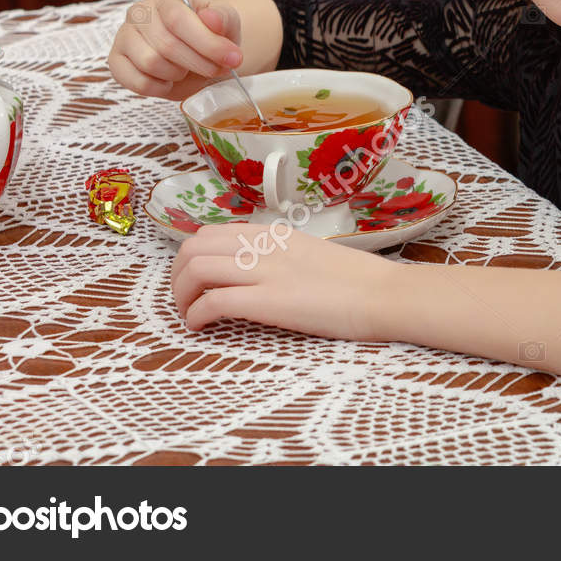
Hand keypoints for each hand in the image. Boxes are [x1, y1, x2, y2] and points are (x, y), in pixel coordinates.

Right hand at [107, 0, 243, 99]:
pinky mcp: (116, 62)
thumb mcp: (227, 23)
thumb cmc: (211, 34)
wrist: (199, 52)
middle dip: (199, 63)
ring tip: (188, 69)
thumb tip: (210, 18)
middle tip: (216, 69)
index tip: (233, 58)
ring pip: (151, 63)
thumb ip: (223, 19)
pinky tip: (170, 80)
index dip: (207, 43)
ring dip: (178, 74)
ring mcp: (124, 36)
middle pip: (166, 44)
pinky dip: (160, 88)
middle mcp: (139, 12)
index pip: (178, 19)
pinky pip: (137, 82)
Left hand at [171, 222, 393, 339]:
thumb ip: (280, 255)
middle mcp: (264, 247)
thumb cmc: (356, 281)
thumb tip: (254, 267)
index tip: (194, 281)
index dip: (190, 257)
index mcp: (274, 234)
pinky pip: (213, 302)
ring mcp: (266, 272)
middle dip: (176, 276)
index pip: (211, 232)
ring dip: (180, 297)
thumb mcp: (311, 254)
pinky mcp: (269, 302)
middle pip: (194, 247)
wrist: (384, 294)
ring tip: (189, 316)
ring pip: (196, 270)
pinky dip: (196, 316)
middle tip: (184, 300)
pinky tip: (201, 328)